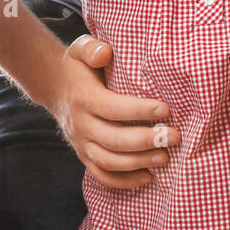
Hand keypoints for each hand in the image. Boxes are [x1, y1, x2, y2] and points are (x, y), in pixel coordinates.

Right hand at [51, 35, 180, 189]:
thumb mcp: (80, 49)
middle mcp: (80, 124)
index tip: (166, 110)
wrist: (55, 88)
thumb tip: (105, 53)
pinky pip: (102, 175)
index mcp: (82, 97)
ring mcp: (81, 143)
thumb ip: (92, 48)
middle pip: (113, 139)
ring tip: (165, 157)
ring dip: (138, 162)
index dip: (139, 110)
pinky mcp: (84, 156)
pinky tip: (149, 177)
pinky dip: (125, 181)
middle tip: (174, 137)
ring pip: (108, 161)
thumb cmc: (78, 67)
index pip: (111, 108)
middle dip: (146, 140)